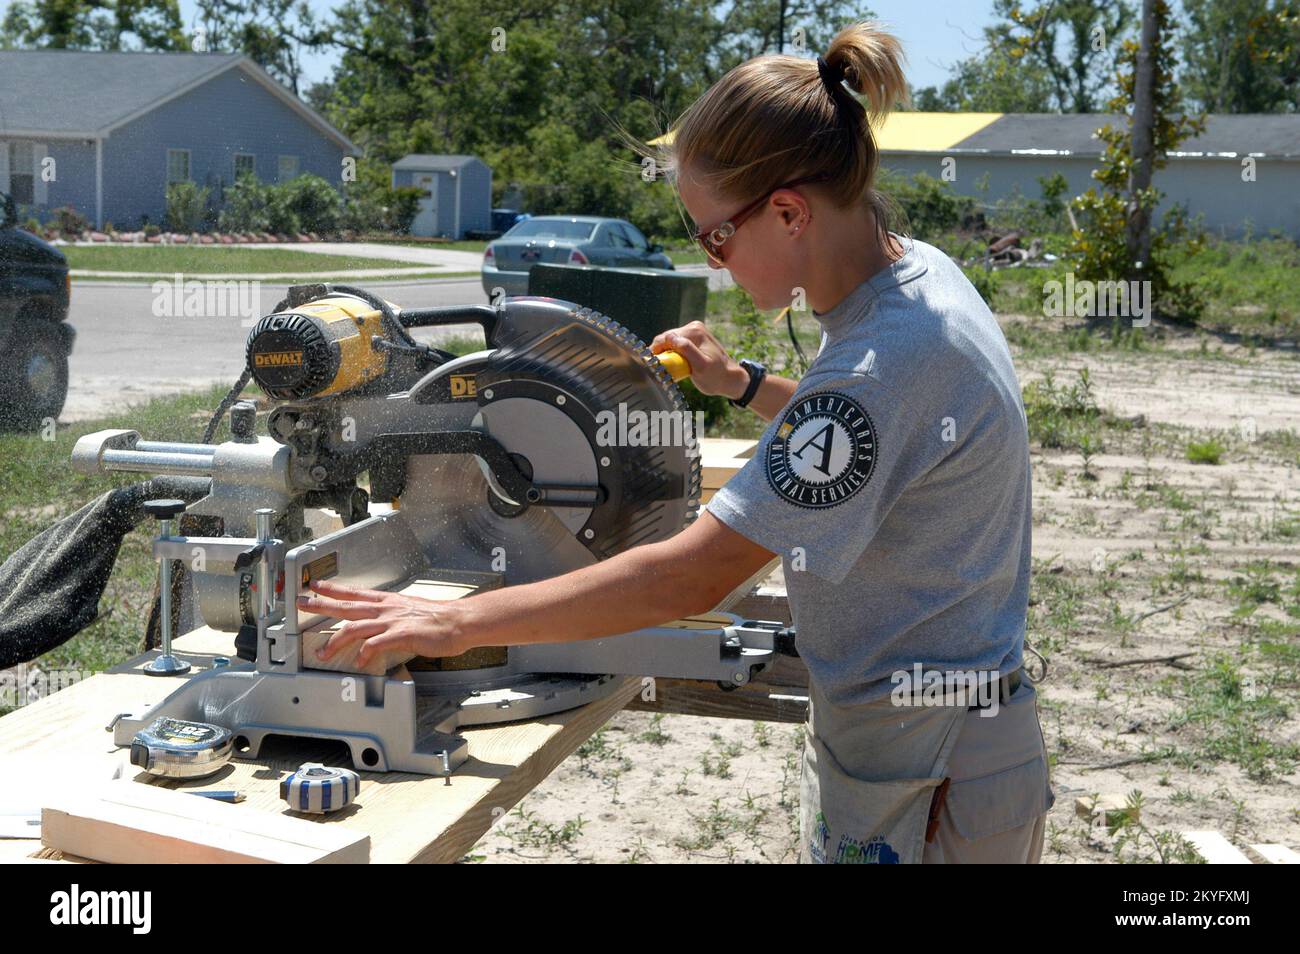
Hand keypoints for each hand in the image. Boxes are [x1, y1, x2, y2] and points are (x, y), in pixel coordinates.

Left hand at [295, 578, 470, 668]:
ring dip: (336, 641)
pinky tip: (359, 661)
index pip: (354, 592)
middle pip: (347, 605)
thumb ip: (392, 619)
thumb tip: (380, 628)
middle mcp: (386, 609)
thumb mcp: (410, 612)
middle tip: (301, 603)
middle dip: (321, 604)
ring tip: (323, 652)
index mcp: (388, 602)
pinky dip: (364, 653)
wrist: (458, 621)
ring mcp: (393, 621)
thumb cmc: (438, 619)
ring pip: (356, 627)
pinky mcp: (402, 634)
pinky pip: (376, 644)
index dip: (333, 589)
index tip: (315, 586)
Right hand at [650, 320, 748, 398]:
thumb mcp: (701, 366)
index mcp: (694, 331)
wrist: (730, 379)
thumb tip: (671, 338)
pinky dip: (673, 354)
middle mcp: (694, 327)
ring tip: (670, 368)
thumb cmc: (716, 377)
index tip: (653, 365)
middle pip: (666, 338)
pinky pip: (676, 344)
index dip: (657, 350)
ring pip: (670, 342)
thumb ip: (687, 350)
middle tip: (662, 369)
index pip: (666, 337)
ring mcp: (694, 331)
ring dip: (667, 354)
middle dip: (662, 352)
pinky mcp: (693, 338)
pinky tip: (676, 364)